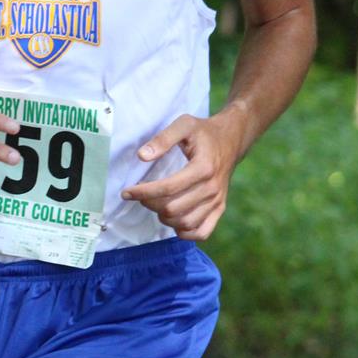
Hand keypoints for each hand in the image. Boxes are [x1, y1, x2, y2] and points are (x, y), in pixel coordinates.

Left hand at [121, 109, 243, 239]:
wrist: (231, 140)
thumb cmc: (204, 132)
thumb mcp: (184, 125)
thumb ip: (163, 139)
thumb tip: (142, 156)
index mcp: (203, 168)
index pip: (167, 188)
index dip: (143, 192)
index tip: (127, 192)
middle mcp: (212, 188)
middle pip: (173, 209)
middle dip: (150, 204)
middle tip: (140, 195)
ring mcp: (217, 201)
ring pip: (185, 223)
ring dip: (163, 218)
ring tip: (155, 204)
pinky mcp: (220, 209)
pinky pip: (202, 232)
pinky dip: (184, 232)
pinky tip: (172, 220)